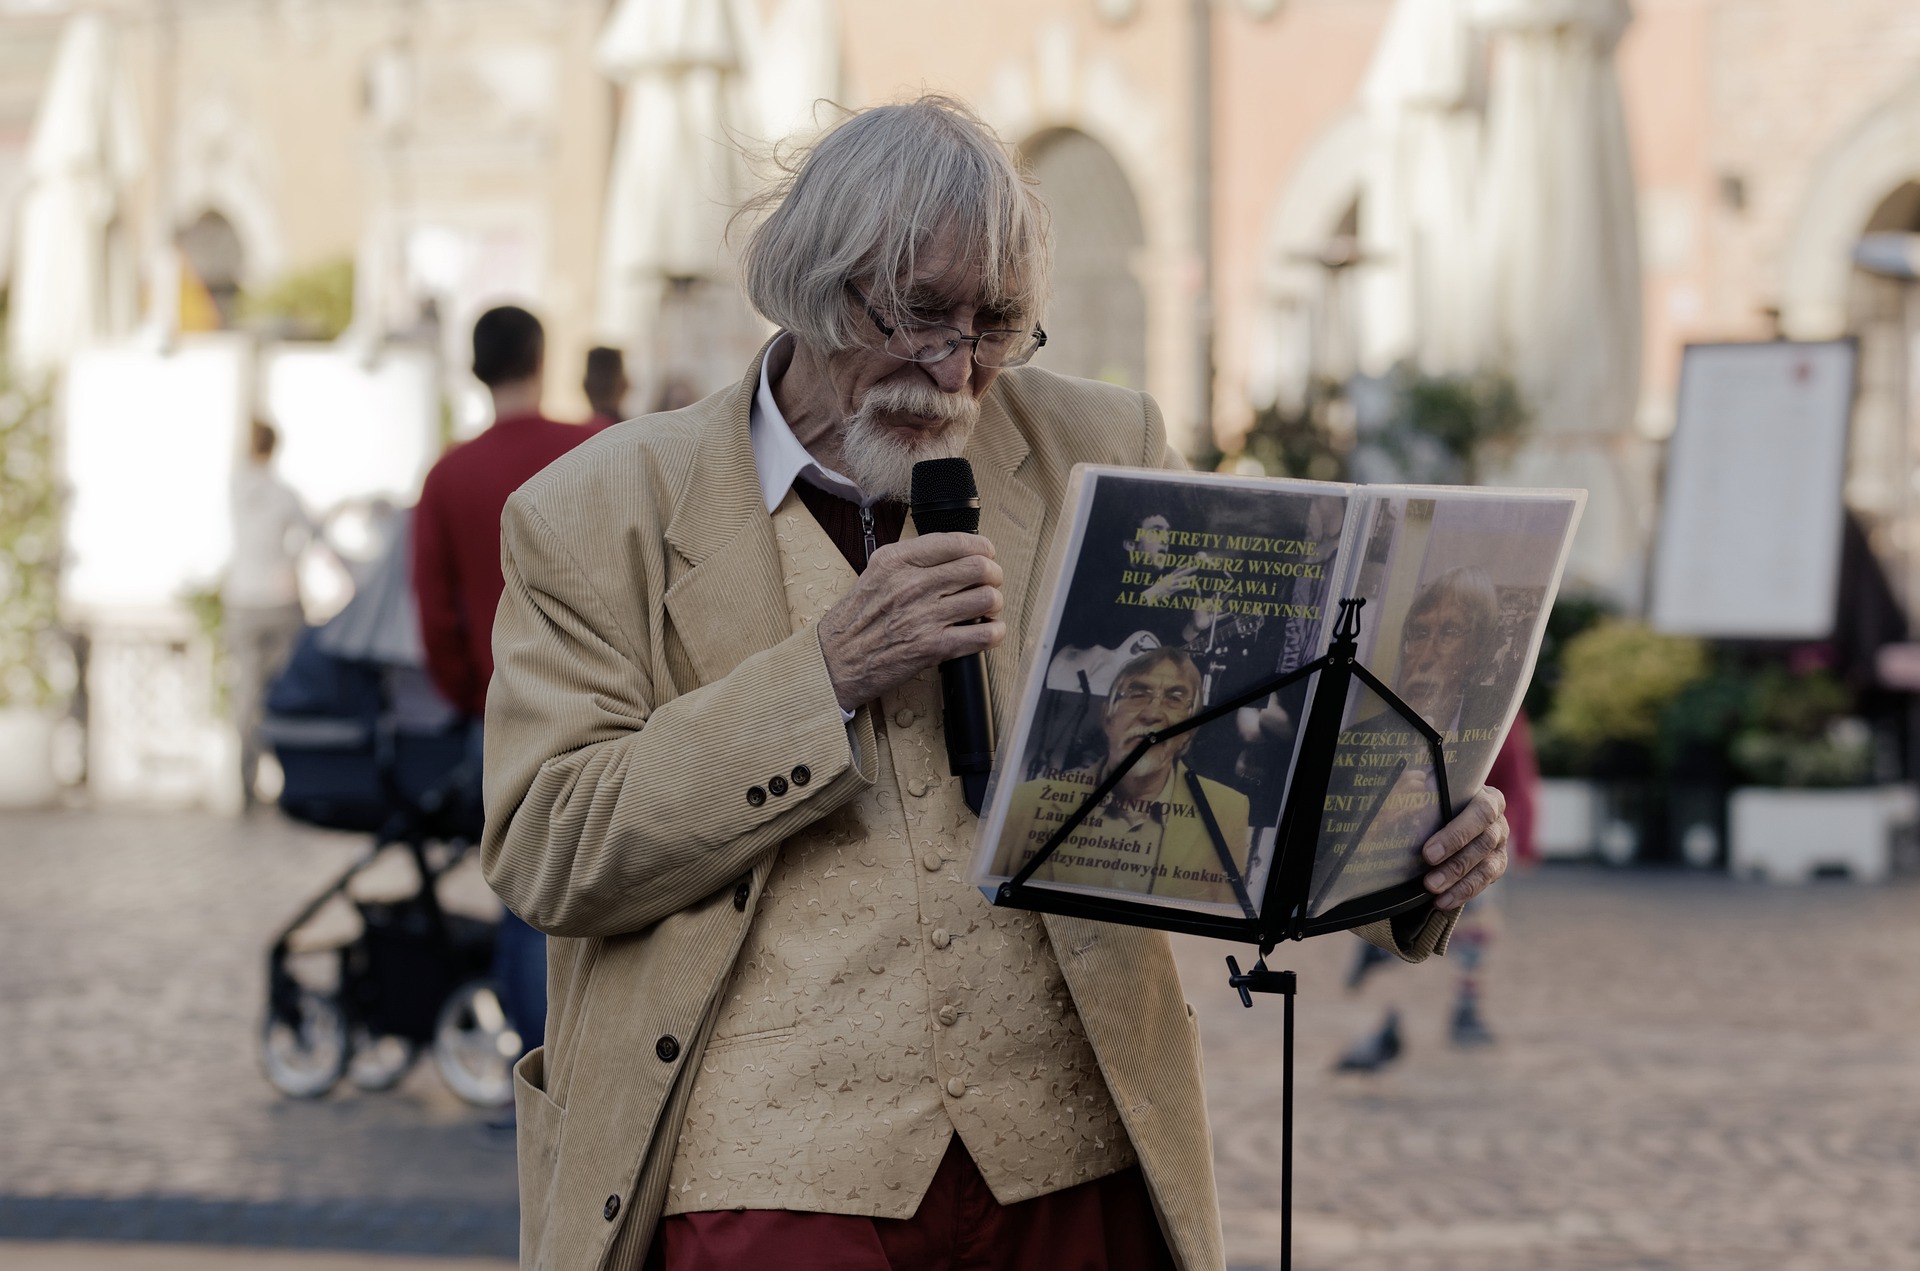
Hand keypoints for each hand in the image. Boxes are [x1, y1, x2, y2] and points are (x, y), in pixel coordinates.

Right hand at [818, 532, 1004, 710]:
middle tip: (991, 581)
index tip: (986, 554)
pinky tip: (989, 631)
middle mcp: (912, 585)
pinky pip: (982, 635)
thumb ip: (910, 559)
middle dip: (993, 574)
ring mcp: (925, 616)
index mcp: (897, 561)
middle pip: (978, 567)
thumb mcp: (875, 573)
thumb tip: (950, 551)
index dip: (981, 547)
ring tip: (987, 608)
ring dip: (994, 603)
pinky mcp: (933, 647)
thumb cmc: (856, 620)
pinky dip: (994, 632)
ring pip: (986, 599)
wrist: (836, 661)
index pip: (955, 542)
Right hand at [1140, 562, 1200, 602]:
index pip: (1178, 570)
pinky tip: (1189, 585)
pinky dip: (1183, 586)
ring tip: (1195, 577)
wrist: (1152, 593)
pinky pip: (1178, 587)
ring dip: (1188, 578)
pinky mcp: (1170, 589)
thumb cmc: (1158, 589)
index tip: (1190, 562)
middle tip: (1196, 567)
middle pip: (1181, 573)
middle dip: (1189, 570)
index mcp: (1169, 577)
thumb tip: (1172, 578)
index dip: (1184, 566)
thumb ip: (1170, 580)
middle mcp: (1170, 579)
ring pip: (1181, 580)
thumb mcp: (1164, 582)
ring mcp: (1170, 584)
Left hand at [1419, 785, 1508, 910]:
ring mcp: (1500, 845)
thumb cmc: (1438, 797)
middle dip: (1455, 864)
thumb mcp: (1427, 788)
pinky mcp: (1497, 865)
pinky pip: (1485, 882)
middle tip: (1428, 881)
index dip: (1456, 834)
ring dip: (1459, 883)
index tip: (1428, 853)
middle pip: (1483, 844)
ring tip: (1433, 892)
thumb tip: (1412, 784)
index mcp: (1487, 797)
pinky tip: (1443, 902)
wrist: (1448, 812)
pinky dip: (1463, 893)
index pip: (1480, 814)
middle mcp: (1499, 822)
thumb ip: (1415, 785)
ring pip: (1486, 867)